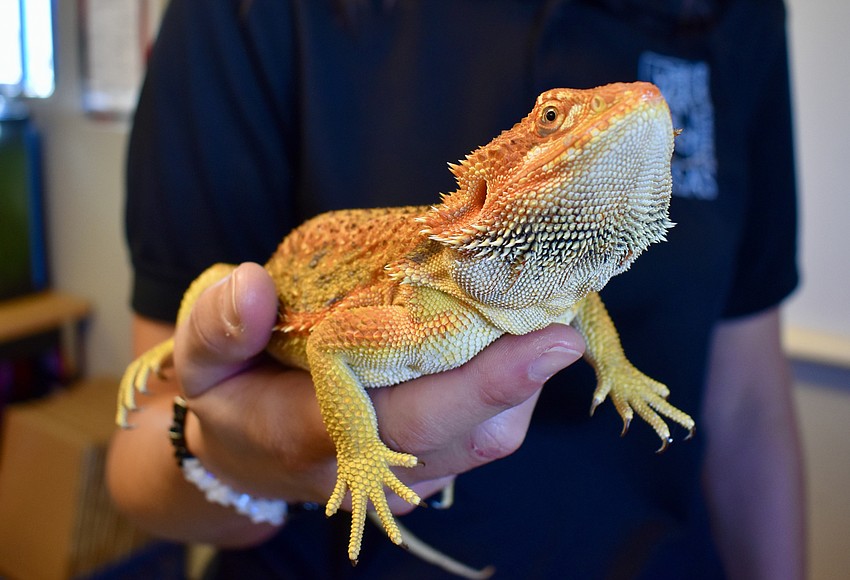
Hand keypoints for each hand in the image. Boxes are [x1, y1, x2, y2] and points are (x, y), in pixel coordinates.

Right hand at [175, 262, 584, 513]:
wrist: (244, 452)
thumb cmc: (228, 395)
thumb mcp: (200, 361)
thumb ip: (217, 325)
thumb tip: (252, 285)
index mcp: (314, 437)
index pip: (406, 419)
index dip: (483, 384)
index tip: (552, 342)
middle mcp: (374, 465)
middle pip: (469, 429)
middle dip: (527, 370)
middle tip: (570, 304)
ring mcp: (408, 471)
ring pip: (490, 434)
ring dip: (528, 376)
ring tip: (551, 310)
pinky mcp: (430, 463)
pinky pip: (487, 432)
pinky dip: (515, 386)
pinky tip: (524, 337)